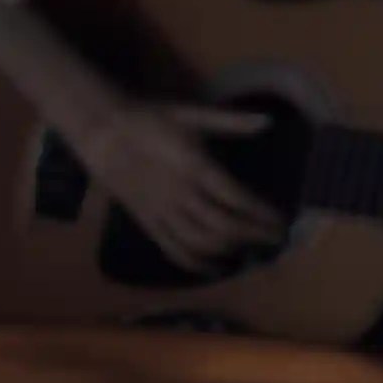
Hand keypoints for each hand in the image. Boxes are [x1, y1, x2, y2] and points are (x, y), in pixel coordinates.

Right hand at [82, 103, 282, 272]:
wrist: (103, 132)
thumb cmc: (151, 119)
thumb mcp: (192, 113)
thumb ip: (231, 121)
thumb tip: (268, 122)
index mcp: (196, 167)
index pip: (237, 199)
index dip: (261, 214)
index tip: (280, 222)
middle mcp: (181, 194)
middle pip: (224, 225)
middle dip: (253, 235)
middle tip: (274, 240)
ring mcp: (163, 212)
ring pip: (201, 242)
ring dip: (230, 250)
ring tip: (251, 250)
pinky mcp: (147, 222)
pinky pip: (173, 250)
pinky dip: (196, 264)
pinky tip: (214, 268)